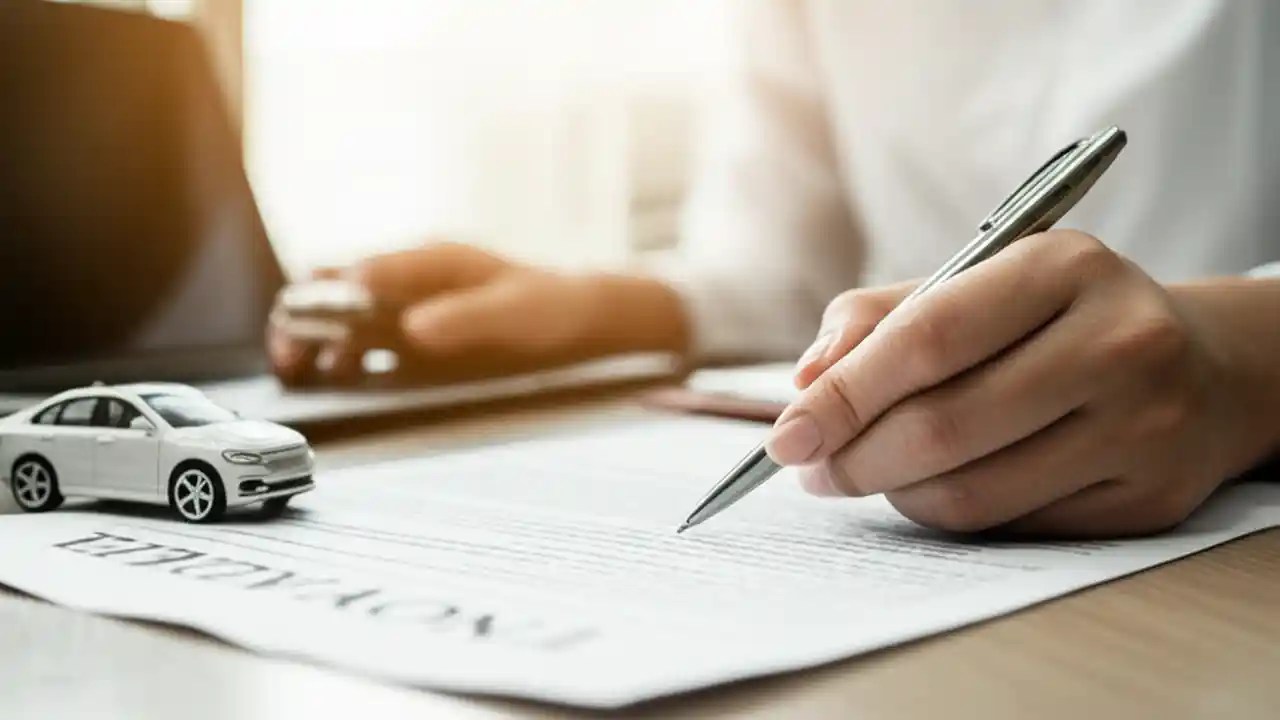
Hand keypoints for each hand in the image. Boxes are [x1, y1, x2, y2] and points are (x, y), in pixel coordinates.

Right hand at [268, 242, 688, 385]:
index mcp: (428, 261)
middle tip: (289, 361)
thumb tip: (411, 330)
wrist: (579, 318)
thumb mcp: (511, 311)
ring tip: (300, 376)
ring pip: (341, 318)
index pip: (355, 274)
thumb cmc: (548, 307)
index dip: (323, 303)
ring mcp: (409, 306)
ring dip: (316, 343)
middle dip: (301, 320)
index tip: (304, 334)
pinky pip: (365, 345)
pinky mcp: (415, 336)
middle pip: (332, 290)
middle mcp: (409, 278)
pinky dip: (342, 361)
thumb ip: (463, 317)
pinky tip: (334, 385)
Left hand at [768, 230, 1279, 537]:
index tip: (786, 434)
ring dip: (894, 491)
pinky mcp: (1146, 499)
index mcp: (1063, 268)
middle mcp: (1117, 343)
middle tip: (811, 466)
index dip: (844, 396)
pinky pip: (1009, 527)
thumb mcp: (976, 283)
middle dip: (854, 457)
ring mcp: (1142, 429)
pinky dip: (949, 514)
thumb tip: (807, 384)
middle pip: (943, 427)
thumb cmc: (1055, 319)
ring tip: (867, 472)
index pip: (927, 340)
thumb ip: (878, 318)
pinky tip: (935, 486)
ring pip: (971, 492)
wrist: (1200, 368)